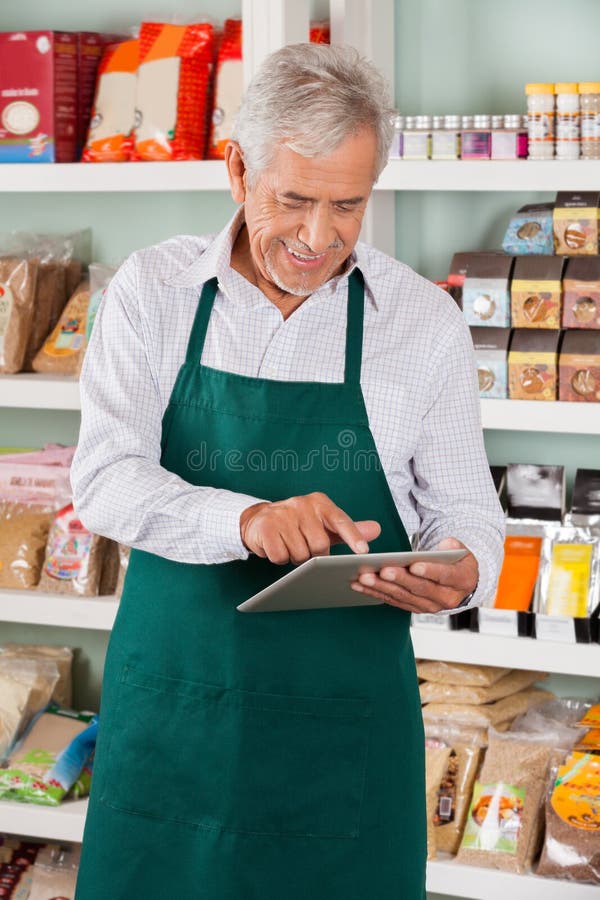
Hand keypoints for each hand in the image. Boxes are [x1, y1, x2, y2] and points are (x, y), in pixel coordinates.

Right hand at [240, 492, 380, 564]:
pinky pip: (280, 555)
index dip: (352, 536)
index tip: (363, 551)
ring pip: (299, 553)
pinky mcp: (265, 527)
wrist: (260, 520)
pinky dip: (280, 558)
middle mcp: (301, 504)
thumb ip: (349, 529)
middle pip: (319, 545)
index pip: (340, 520)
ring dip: (296, 557)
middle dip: (314, 555)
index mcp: (319, 502)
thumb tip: (376, 529)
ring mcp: (282, 514)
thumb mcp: (324, 524)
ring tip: (290, 545)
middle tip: (306, 548)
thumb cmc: (299, 525)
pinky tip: (277, 546)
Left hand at [350, 537, 477, 613]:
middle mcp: (446, 598)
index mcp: (461, 581)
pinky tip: (361, 585)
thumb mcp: (462, 551)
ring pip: (403, 596)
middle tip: (383, 570)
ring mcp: (429, 605)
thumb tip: (446, 544)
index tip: (414, 565)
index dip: (429, 571)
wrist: (460, 585)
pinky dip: (376, 593)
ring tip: (365, 577)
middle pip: (420, 588)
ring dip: (382, 587)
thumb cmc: (457, 564)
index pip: (445, 576)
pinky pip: (393, 601)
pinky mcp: (414, 608)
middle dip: (399, 579)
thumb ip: (455, 546)